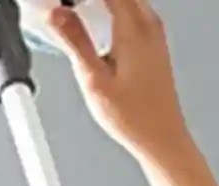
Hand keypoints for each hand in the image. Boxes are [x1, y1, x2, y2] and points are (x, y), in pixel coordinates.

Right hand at [49, 0, 193, 163]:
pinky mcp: (152, 42)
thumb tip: (57, 14)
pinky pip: (131, 8)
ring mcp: (153, 32)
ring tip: (72, 10)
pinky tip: (93, 20)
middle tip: (64, 6)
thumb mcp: (95, 80)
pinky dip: (110, 6)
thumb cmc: (134, 117)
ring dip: (99, 1)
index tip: (61, 1)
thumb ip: (75, 41)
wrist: (161, 138)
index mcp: (134, 28)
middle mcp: (148, 25)